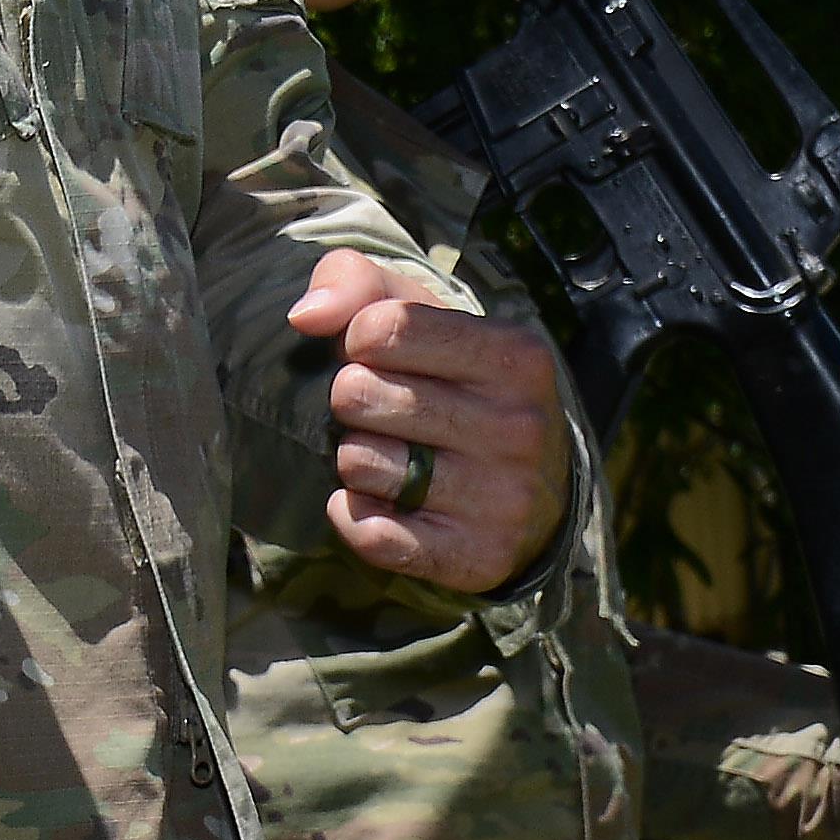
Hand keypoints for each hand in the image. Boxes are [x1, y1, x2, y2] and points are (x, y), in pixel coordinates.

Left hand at [291, 254, 568, 589]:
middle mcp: (519, 428)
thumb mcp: (421, 314)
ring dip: (355, 457)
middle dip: (352, 399)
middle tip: (382, 411)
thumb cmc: (455, 381)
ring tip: (392, 454)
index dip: (357, 340)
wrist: (532, 487)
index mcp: (514, 356)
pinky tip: (377, 502)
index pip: (382, 328)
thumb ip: (355, 282)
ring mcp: (505, 498)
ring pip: (360, 464)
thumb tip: (307, 317)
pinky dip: (354, 515)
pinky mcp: (479, 557)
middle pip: (360, 395)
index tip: (377, 354)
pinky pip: (373, 536)